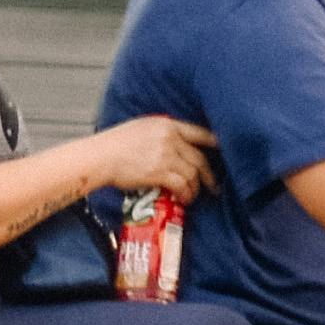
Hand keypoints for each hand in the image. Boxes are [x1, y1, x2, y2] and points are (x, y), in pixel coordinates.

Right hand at [82, 116, 216, 200]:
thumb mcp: (141, 129)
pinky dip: (186, 194)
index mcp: (166, 124)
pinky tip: (184, 199)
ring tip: (192, 196)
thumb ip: (160, 134)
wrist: (100, 156)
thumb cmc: (115, 145)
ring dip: (195, 188)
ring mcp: (165, 154)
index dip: (214, 142)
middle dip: (209, 175)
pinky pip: (182, 184)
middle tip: (213, 185)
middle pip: (199, 157)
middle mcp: (169, 137)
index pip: (199, 132)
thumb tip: (174, 148)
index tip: (224, 152)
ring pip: (193, 173)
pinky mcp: (159, 171)